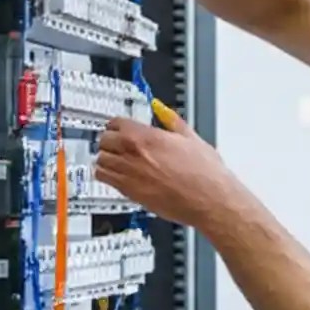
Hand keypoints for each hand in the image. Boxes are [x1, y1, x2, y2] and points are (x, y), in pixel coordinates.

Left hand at [94, 114, 243, 230]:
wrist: (210, 200)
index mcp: (147, 137)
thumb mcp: (191, 138)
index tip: (122, 128)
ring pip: (100, 160)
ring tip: (115, 159)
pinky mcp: (129, 193)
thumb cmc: (205, 174)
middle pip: (103, 140)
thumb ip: (172, 120)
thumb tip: (161, 108)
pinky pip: (105, 179)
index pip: (115, 123)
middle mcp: (133, 154)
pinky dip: (107, 175)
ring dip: (106, 158)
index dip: (118, 125)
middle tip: (117, 143)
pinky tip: (118, 175)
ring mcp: (129, 175)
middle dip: (110, 140)